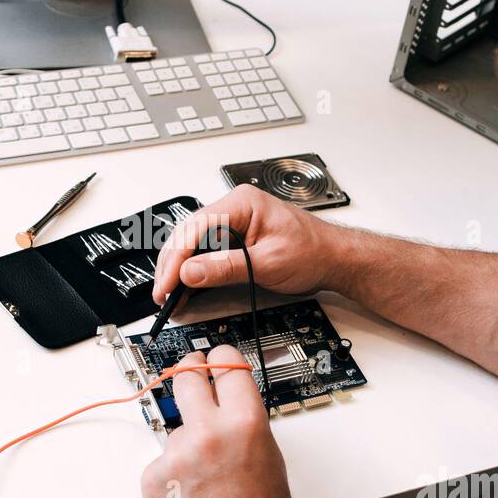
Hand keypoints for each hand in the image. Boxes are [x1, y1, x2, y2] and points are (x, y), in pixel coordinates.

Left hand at [140, 345, 292, 497]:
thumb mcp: (270, 458)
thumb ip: (246, 423)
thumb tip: (230, 404)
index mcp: (245, 422)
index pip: (225, 364)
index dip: (220, 357)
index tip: (215, 356)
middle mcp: (208, 431)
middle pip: (186, 376)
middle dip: (188, 372)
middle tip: (190, 374)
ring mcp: (176, 454)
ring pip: (175, 430)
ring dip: (184, 445)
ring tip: (204, 479)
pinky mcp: (154, 477)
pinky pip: (161, 463)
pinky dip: (171, 476)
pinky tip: (189, 495)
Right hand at [152, 184, 345, 306]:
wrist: (334, 259)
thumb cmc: (313, 252)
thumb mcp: (266, 263)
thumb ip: (225, 267)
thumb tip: (190, 272)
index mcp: (242, 203)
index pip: (196, 227)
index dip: (176, 258)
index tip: (167, 283)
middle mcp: (235, 207)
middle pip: (189, 234)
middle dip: (172, 264)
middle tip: (163, 293)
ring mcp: (234, 222)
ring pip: (193, 243)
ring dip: (180, 268)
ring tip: (169, 294)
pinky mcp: (235, 237)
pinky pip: (206, 251)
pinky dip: (194, 269)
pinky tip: (185, 286)